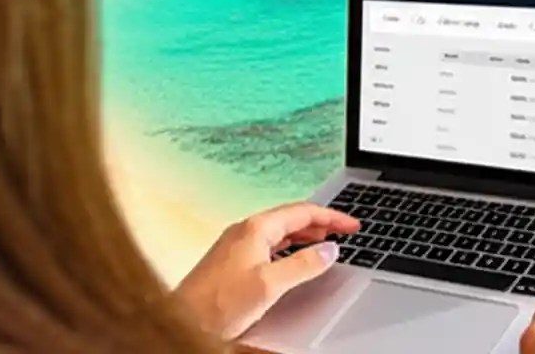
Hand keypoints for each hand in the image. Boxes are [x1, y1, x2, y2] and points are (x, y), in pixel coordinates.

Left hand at [174, 202, 359, 340]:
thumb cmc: (216, 305)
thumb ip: (303, 265)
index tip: (352, 225)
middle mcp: (245, 231)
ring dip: (306, 235)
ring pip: (280, 232)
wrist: (182, 322)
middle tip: (345, 231)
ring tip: (327, 243)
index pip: (303, 212)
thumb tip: (329, 251)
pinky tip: (294, 259)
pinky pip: (269, 245)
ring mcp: (237, 245)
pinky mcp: (232, 262)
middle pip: (292, 218)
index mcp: (256, 228)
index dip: (332, 217)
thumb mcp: (269, 284)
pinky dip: (290, 247)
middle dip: (321, 223)